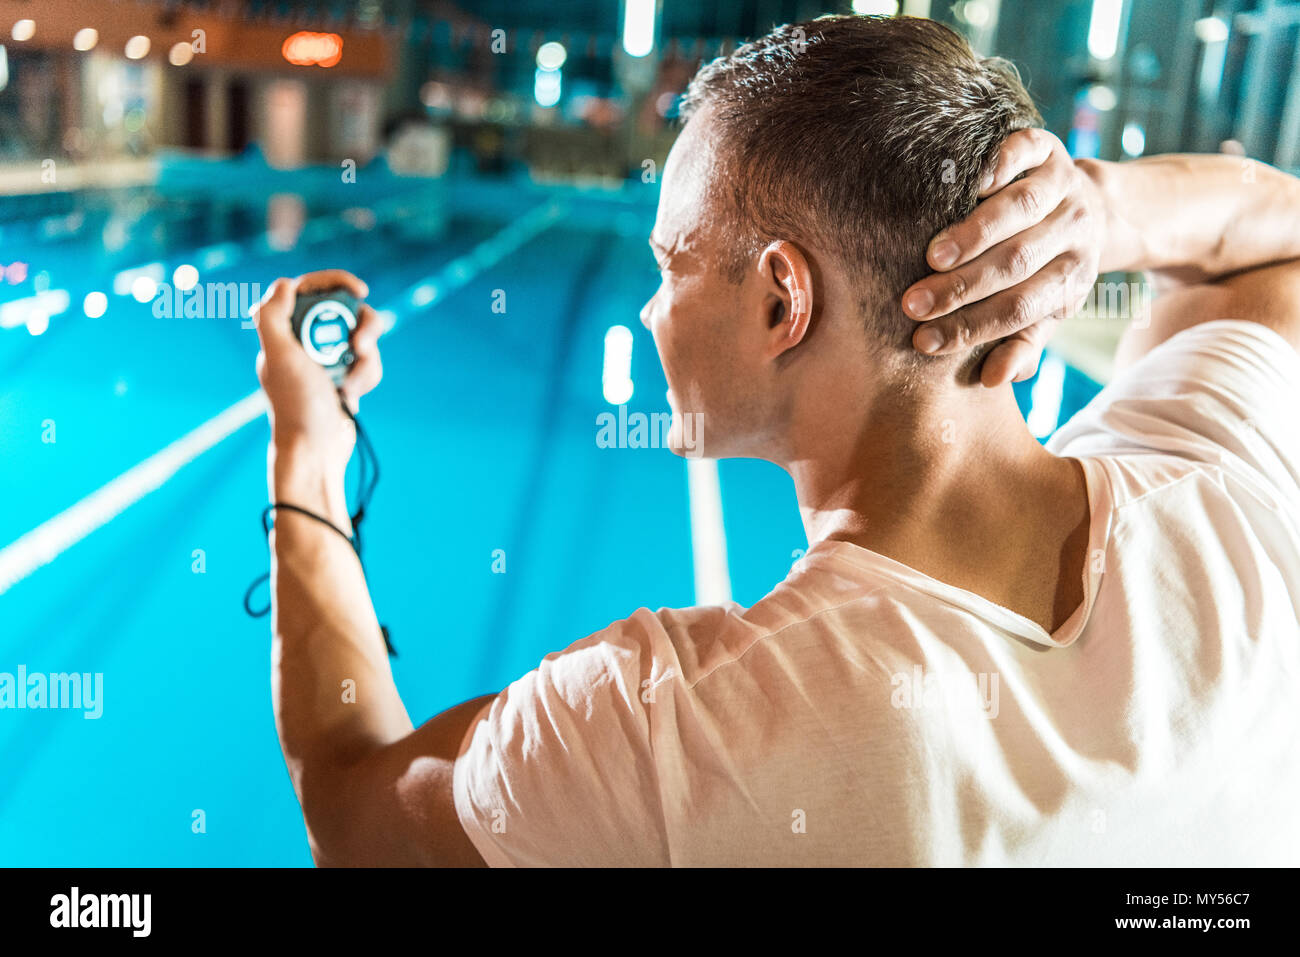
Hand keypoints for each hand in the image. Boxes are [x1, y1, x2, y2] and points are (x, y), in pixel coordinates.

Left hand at [252, 269, 385, 469]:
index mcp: (284, 330)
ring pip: (363, 337)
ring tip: (354, 384)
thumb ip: (272, 316)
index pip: (311, 289)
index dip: (338, 281)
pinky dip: (368, 375)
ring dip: (366, 360)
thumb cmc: (297, 406)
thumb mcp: (279, 357)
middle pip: (346, 310)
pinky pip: (369, 362)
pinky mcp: (346, 376)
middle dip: (363, 328)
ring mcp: (328, 359)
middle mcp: (305, 340)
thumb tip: (285, 284)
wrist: (316, 449)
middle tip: (361, 346)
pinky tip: (354, 394)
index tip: (361, 290)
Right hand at [901, 128, 1104, 385]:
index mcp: (1072, 277)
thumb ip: (1022, 344)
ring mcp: (1064, 186)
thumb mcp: (1046, 312)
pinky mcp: (1050, 148)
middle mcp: (1073, 231)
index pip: (1020, 309)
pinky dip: (1001, 164)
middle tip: (912, 304)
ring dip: (976, 234)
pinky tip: (972, 182)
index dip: (971, 328)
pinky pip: (1027, 151)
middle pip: (1017, 262)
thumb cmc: (1050, 269)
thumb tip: (994, 381)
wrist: (1096, 207)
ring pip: (1022, 209)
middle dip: (962, 288)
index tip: (922, 342)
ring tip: (933, 257)